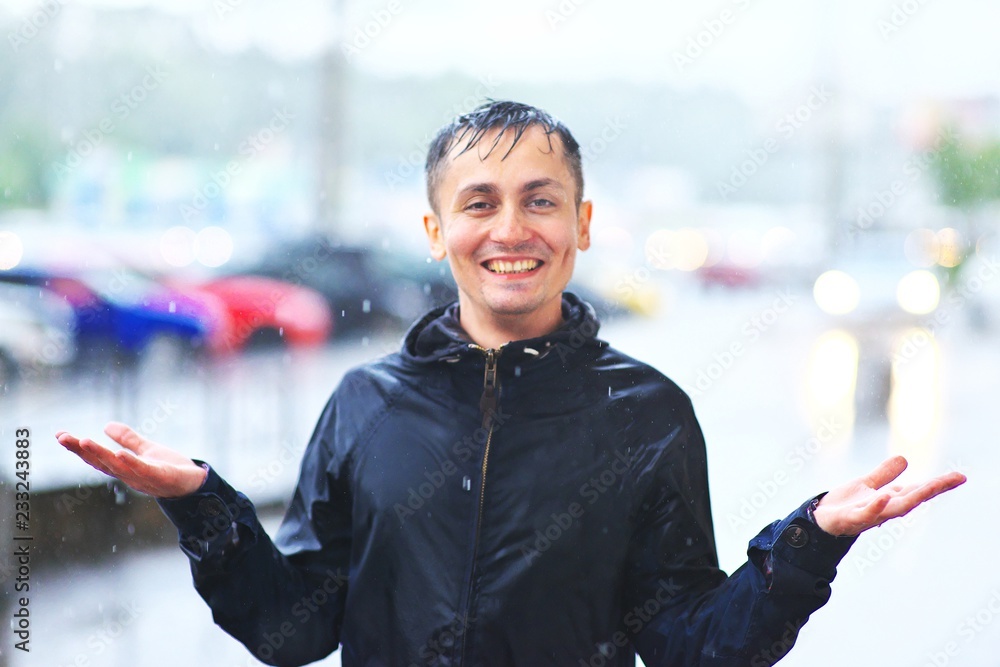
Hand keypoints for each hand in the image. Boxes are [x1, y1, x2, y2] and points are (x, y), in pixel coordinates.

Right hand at [55, 422, 207, 498]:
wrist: (196, 484)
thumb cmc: (170, 468)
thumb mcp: (147, 450)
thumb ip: (129, 440)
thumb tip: (107, 425)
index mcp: (124, 469)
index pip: (97, 459)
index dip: (78, 449)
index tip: (60, 435)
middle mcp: (129, 476)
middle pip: (101, 463)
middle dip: (82, 451)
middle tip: (63, 437)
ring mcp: (144, 478)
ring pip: (118, 467)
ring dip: (101, 455)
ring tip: (85, 441)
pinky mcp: (162, 478)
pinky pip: (144, 470)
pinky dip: (131, 463)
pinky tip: (120, 454)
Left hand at [812, 456, 965, 535]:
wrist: (819, 520)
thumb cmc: (844, 505)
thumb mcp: (865, 484)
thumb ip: (884, 474)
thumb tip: (904, 459)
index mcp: (890, 499)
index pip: (918, 489)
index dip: (939, 483)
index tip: (961, 476)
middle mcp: (885, 508)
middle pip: (914, 498)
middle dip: (935, 488)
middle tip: (957, 479)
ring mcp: (870, 515)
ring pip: (896, 508)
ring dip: (913, 497)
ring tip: (930, 487)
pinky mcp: (852, 518)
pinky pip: (866, 513)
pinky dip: (876, 506)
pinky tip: (884, 496)